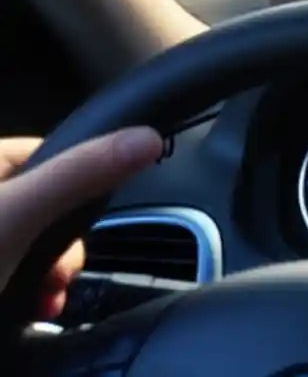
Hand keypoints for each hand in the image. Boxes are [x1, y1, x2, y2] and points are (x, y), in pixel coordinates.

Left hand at [0, 128, 162, 320]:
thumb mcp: (21, 213)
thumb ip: (81, 174)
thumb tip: (148, 139)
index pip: (57, 153)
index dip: (82, 185)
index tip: (85, 223)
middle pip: (51, 203)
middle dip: (64, 245)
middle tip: (56, 273)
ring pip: (38, 241)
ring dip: (52, 273)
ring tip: (44, 298)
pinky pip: (22, 268)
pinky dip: (32, 289)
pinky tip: (32, 306)